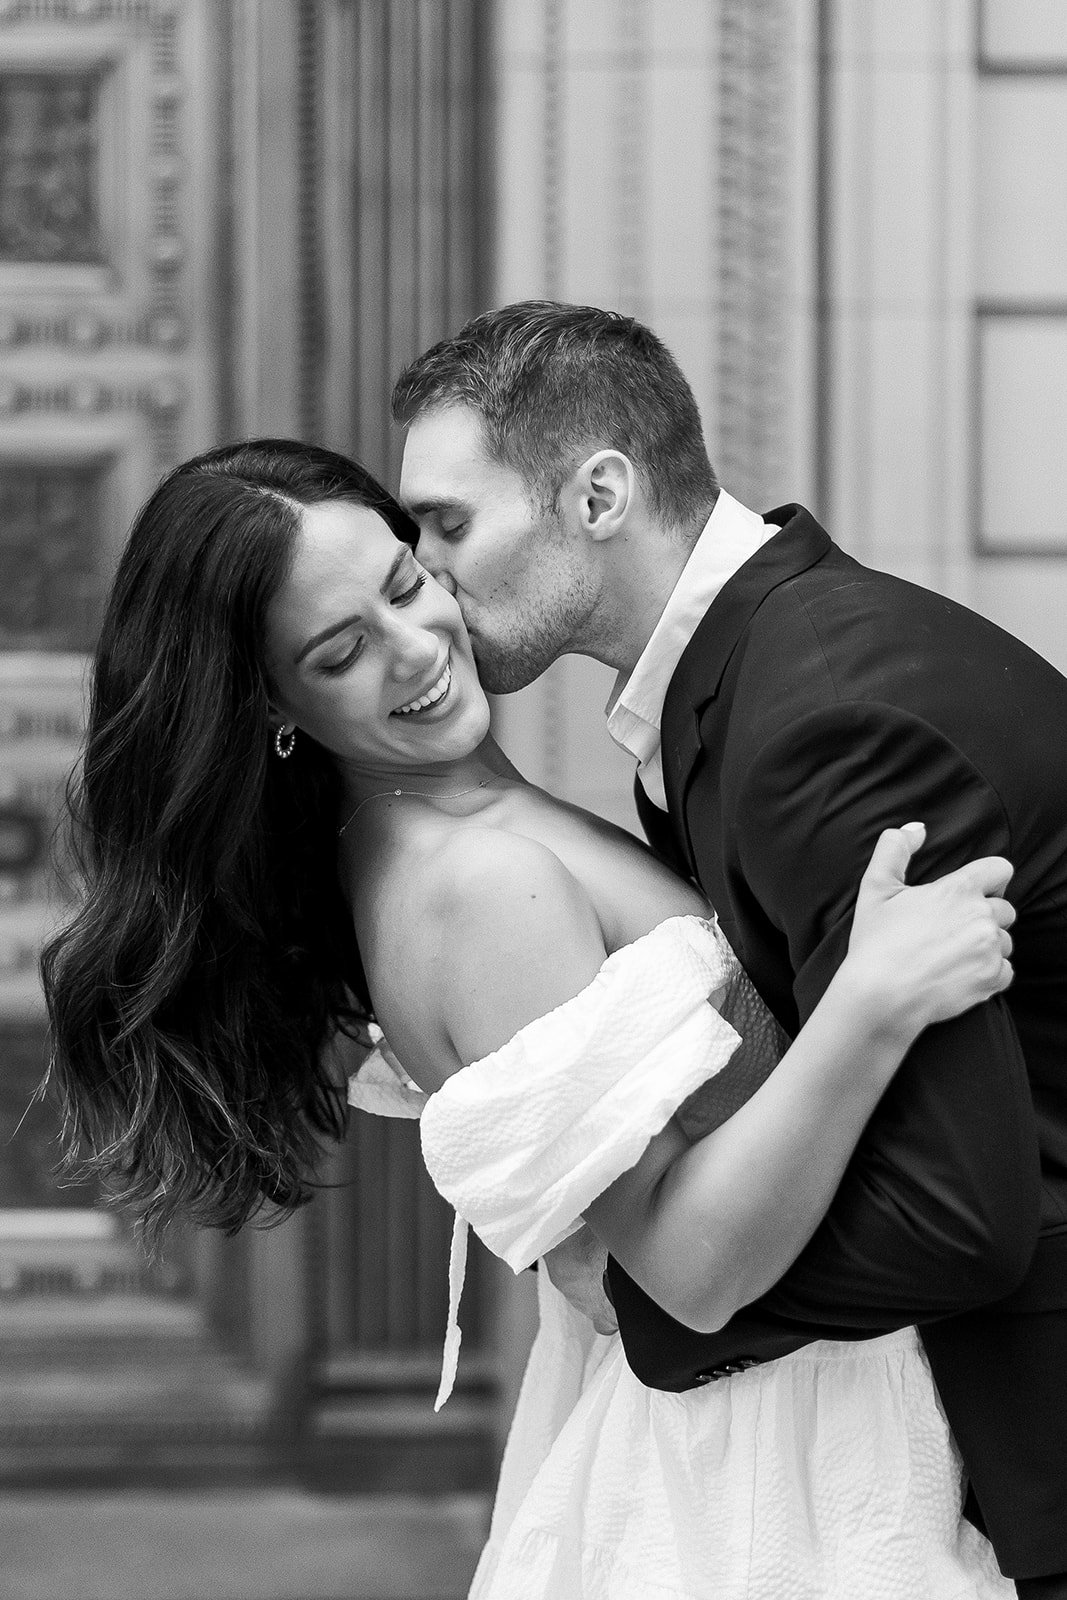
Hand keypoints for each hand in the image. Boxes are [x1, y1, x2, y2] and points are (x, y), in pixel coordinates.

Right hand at [845, 822, 1014, 1034]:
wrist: (880, 996)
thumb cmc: (876, 942)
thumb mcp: (876, 888)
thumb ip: (895, 849)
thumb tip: (917, 828)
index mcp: (959, 890)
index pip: (1000, 869)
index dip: (988, 880)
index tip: (970, 894)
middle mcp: (982, 916)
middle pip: (1005, 908)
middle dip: (984, 917)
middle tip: (952, 931)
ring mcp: (990, 949)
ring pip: (1005, 941)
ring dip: (987, 946)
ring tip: (952, 956)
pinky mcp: (993, 979)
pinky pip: (1006, 971)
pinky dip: (988, 974)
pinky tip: (959, 975)